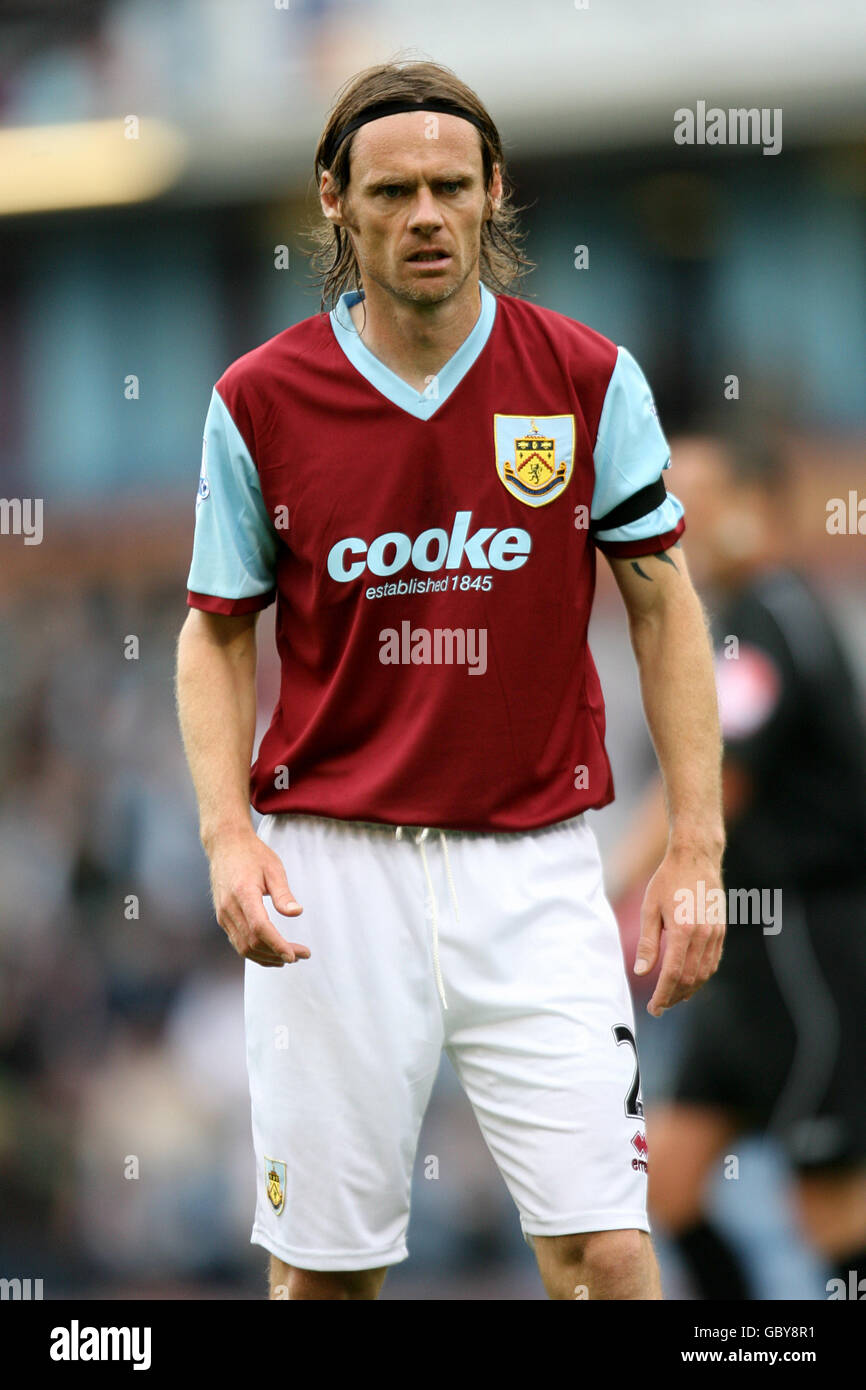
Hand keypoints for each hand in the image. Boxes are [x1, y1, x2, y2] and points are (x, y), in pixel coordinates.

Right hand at [208, 827, 309, 967]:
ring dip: (267, 957)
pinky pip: (237, 942)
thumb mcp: (273, 869)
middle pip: (252, 942)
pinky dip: (255, 952)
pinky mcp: (223, 918)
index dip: (277, 945)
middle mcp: (229, 907)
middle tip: (301, 955)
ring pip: (243, 947)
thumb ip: (283, 894)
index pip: (260, 928)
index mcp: (243, 893)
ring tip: (289, 957)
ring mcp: (223, 914)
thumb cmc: (251, 855)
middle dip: (277, 954)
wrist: (225, 845)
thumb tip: (297, 913)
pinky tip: (271, 953)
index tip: (294, 955)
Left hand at [633, 846, 724, 1015]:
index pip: (673, 974)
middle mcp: (703, 935)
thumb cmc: (668, 880)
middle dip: (674, 996)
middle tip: (660, 1006)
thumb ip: (648, 943)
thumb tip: (642, 972)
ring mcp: (715, 933)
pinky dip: (702, 976)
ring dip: (689, 990)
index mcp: (683, 930)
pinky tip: (689, 980)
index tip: (653, 1008)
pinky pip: (713, 961)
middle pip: (690, 978)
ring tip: (673, 997)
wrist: (696, 858)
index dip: (663, 995)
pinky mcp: (721, 930)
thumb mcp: (650, 908)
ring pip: (705, 973)